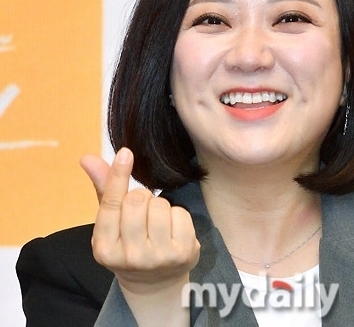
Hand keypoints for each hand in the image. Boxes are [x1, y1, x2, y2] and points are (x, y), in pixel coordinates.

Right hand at [80, 148, 200, 295]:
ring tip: (157, 224)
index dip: (118, 176)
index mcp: (105, 249)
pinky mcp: (183, 253)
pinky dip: (178, 215)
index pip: (111, 204)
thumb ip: (103, 190)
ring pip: (161, 205)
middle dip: (142, 198)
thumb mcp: (111, 224)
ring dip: (160, 207)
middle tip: (142, 213)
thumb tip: (88, 158)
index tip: (125, 152)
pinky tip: (173, 231)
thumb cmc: (129, 245)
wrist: (155, 284)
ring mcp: (158, 257)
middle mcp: (130, 256)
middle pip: (138, 200)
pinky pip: (181, 214)